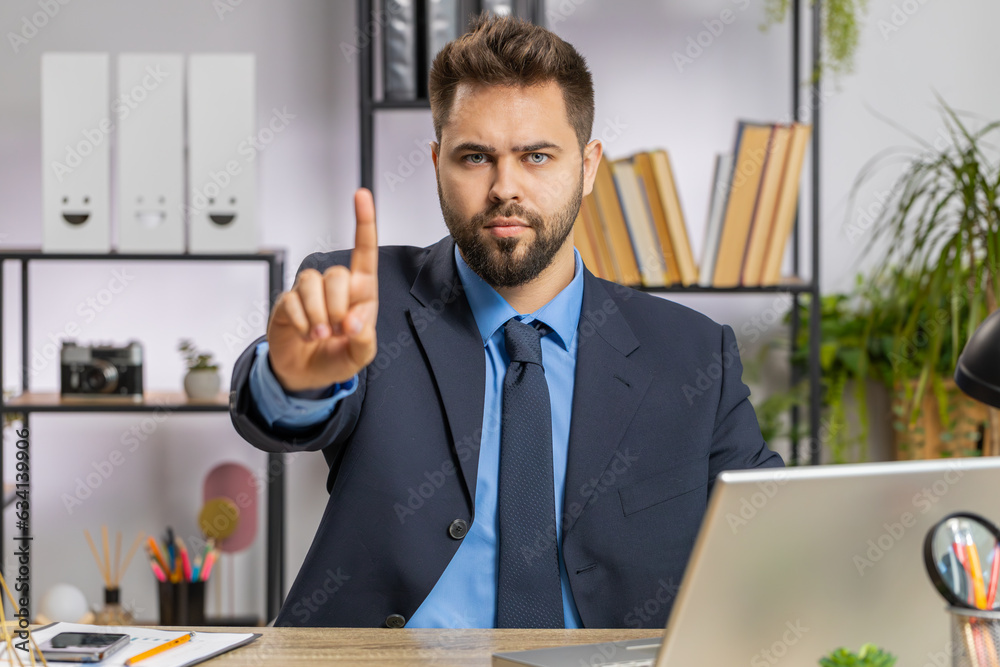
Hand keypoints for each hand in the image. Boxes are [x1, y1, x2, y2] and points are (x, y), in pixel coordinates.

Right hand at [266, 188, 378, 391]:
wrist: (306, 374)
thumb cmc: (338, 356)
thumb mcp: (360, 355)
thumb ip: (364, 340)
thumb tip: (354, 323)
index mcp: (361, 293)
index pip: (364, 252)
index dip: (364, 223)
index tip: (362, 195)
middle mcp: (336, 287)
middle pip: (337, 274)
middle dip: (338, 307)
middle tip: (337, 331)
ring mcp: (310, 293)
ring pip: (312, 284)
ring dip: (318, 315)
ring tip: (321, 336)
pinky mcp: (288, 303)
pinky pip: (292, 301)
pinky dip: (302, 323)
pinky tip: (306, 335)